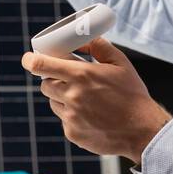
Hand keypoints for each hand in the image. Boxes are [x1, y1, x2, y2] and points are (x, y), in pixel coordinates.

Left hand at [21, 37, 172, 161]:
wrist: (143, 130)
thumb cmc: (132, 95)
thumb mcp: (120, 62)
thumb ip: (97, 46)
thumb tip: (78, 40)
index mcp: (81, 75)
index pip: (40, 66)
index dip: (30, 60)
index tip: (29, 59)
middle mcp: (72, 96)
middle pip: (45, 84)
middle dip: (53, 79)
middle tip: (70, 79)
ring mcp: (70, 117)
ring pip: (54, 102)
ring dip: (62, 97)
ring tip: (86, 99)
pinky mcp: (72, 133)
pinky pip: (64, 120)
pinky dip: (72, 115)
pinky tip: (92, 115)